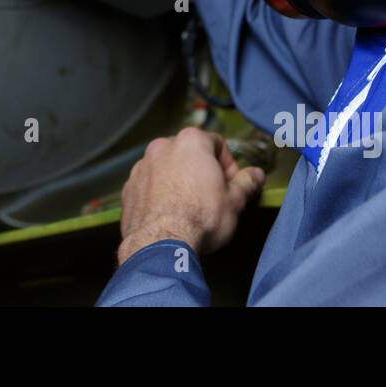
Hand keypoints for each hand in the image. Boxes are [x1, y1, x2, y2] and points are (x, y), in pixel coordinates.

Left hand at [116, 127, 263, 264]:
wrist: (161, 245)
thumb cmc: (201, 218)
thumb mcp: (234, 201)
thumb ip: (246, 183)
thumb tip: (257, 174)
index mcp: (191, 141)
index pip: (216, 143)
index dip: (228, 165)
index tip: (230, 185)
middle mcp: (162, 147)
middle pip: (189, 153)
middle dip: (201, 171)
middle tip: (212, 197)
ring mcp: (141, 166)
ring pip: (166, 168)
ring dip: (178, 181)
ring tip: (189, 208)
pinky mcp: (128, 188)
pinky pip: (149, 185)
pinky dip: (159, 194)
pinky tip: (169, 215)